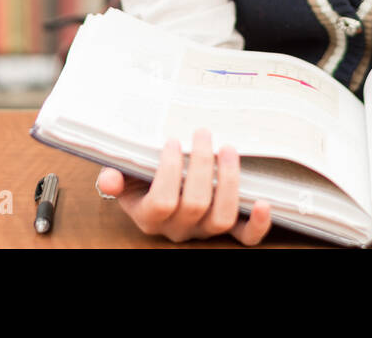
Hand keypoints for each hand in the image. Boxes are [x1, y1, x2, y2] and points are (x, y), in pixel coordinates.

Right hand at [95, 127, 271, 244]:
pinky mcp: (226, 232)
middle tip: (203, 133)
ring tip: (228, 149)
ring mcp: (204, 231)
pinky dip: (258, 224)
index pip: (163, 200)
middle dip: (202, 164)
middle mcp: (178, 228)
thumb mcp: (124, 180)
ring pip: (221, 217)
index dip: (171, 171)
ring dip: (229, 181)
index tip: (174, 141)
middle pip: (195, 203)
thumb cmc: (142, 185)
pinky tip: (264, 202)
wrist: (157, 201)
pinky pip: (245, 237)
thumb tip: (108, 179)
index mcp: (150, 217)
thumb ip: (114, 179)